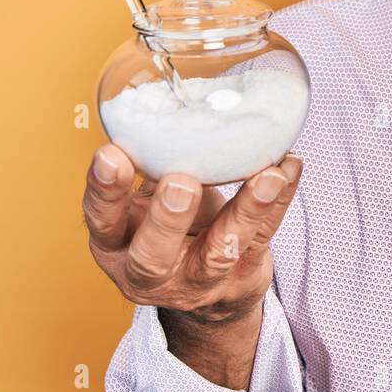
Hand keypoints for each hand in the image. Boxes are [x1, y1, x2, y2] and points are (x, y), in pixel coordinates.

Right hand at [82, 144, 302, 323]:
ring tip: (267, 177)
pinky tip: (289, 168)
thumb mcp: (145, 203)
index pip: (101, 221)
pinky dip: (280, 200)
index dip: (103, 190)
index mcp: (117, 244)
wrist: (206, 290)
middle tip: (181, 184)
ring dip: (245, 212)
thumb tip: (172, 100)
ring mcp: (197, 281)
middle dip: (166, 220)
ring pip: (219, 253)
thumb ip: (151, 165)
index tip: (111, 154)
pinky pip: (263, 236)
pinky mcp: (240, 277)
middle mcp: (149, 271)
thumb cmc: (169, 230)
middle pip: (151, 256)